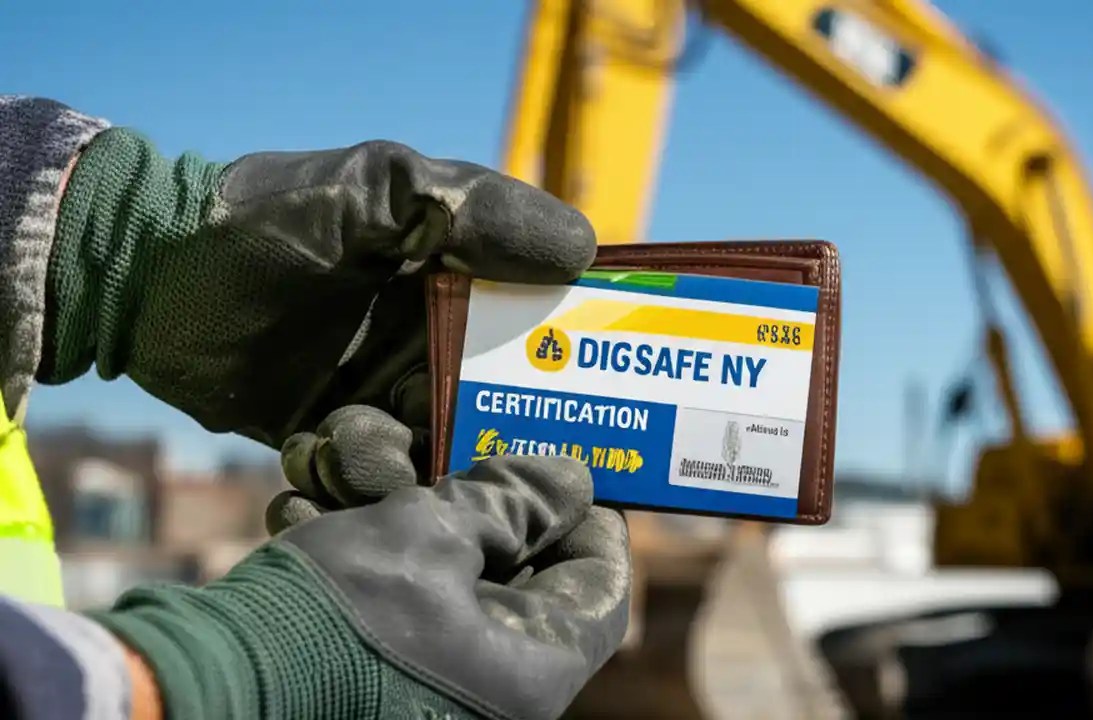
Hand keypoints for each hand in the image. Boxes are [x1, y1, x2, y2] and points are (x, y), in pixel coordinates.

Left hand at [43, 129, 595, 446]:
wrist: (149, 276)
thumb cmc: (267, 218)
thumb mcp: (375, 189)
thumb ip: (472, 209)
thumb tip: (583, 249)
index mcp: (467, 288)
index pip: (550, 337)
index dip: (579, 380)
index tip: (593, 421)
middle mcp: (441, 348)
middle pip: (508, 418)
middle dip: (503, 454)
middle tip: (477, 465)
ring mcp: (389, 399)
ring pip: (441, 463)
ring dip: (412, 470)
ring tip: (351, 434)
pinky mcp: (339, 441)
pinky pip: (374, 485)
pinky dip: (355, 486)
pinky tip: (313, 455)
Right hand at [94, 406, 629, 719]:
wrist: (201, 682)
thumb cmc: (328, 616)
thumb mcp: (428, 537)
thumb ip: (509, 504)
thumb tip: (572, 480)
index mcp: (529, 671)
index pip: (599, 588)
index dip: (590, 520)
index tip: (566, 468)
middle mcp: (488, 688)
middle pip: (516, 573)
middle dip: (473, 499)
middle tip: (448, 450)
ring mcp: (428, 682)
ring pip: (441, 575)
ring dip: (400, 511)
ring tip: (350, 466)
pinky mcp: (373, 671)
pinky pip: (391, 600)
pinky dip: (361, 550)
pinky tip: (311, 505)